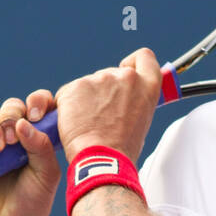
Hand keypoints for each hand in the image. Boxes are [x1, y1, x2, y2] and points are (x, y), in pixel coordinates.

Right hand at [0, 89, 60, 215]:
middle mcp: (17, 138)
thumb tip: (23, 122)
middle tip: (13, 140)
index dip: (38, 102)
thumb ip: (42, 149)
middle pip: (12, 108)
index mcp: (40, 140)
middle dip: (11, 117)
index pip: (40, 108)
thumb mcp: (46, 179)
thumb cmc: (31, 206)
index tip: (36, 114)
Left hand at [55, 48, 161, 163]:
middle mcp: (125, 77)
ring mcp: (99, 79)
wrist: (101, 158)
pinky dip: (69, 107)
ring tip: (88, 125)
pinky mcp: (76, 86)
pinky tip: (75, 125)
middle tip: (102, 117)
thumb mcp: (140, 121)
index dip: (133, 62)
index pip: (144, 57)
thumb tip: (123, 100)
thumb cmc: (121, 148)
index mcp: (147, 87)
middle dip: (104, 91)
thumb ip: (134, 101)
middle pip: (111, 74)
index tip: (126, 69)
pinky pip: (69, 93)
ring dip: (85, 100)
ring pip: (88, 85)